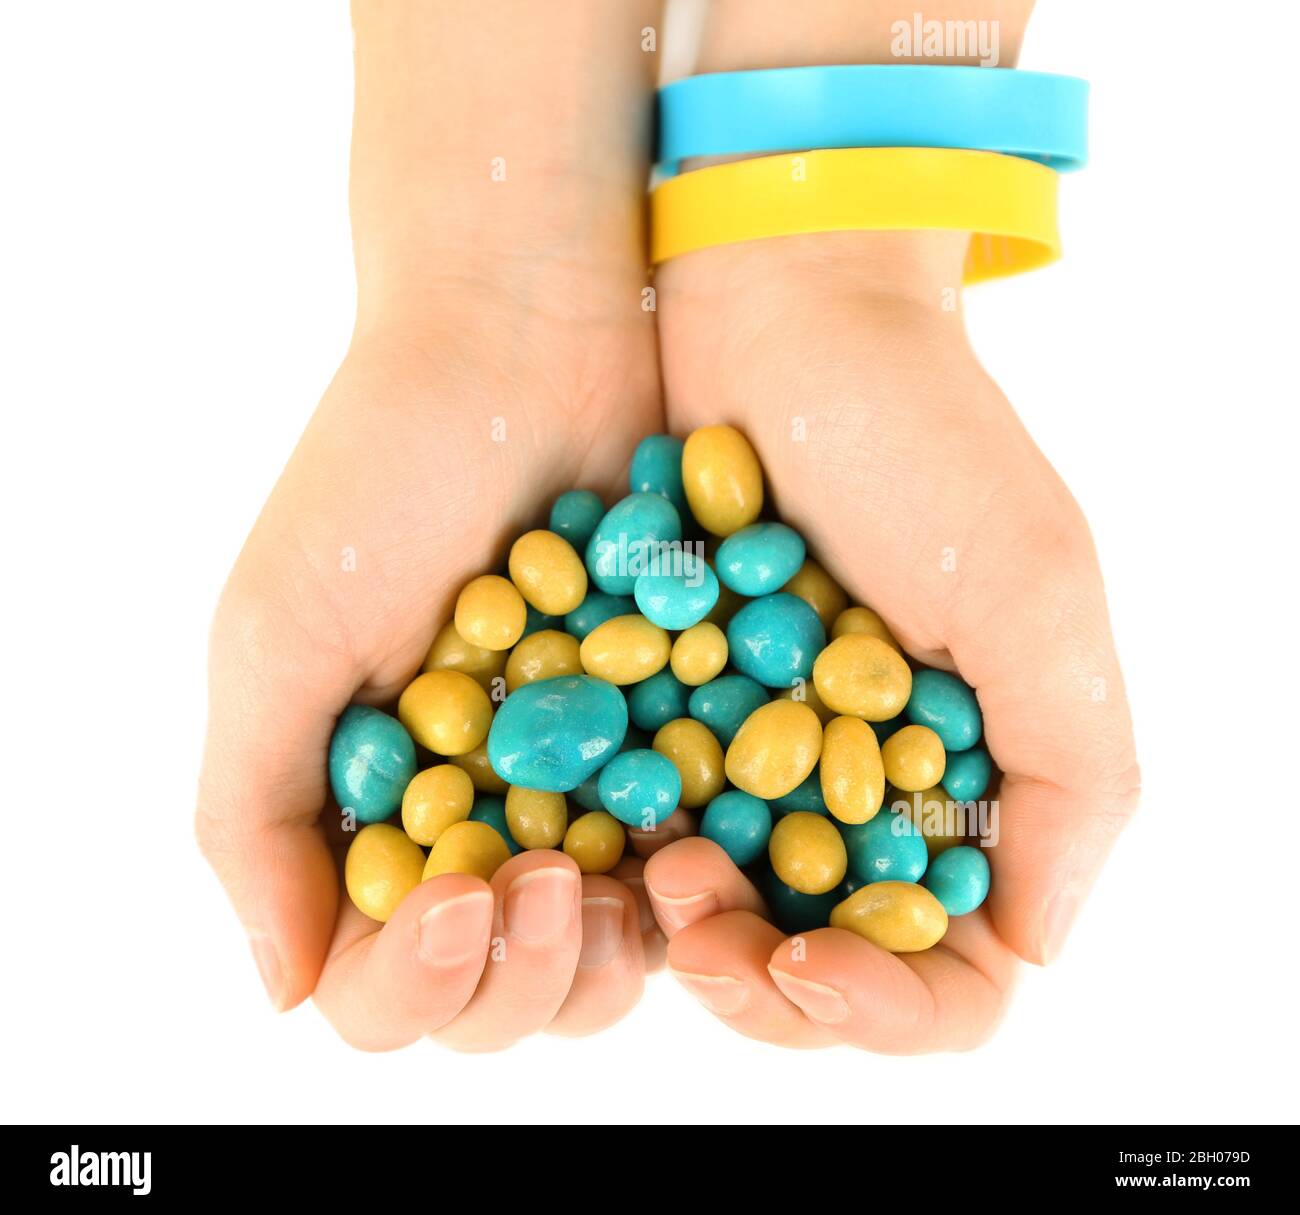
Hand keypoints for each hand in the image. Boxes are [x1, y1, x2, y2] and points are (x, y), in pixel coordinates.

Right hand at [197, 0, 666, 1050]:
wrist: (524, 340)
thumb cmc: (383, 472)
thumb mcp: (281, 632)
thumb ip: (257, 811)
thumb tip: (284, 988)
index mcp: (372, 815)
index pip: (382, 979)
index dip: (415, 978)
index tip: (460, 895)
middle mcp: (479, 819)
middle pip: (501, 993)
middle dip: (524, 977)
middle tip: (554, 884)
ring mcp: (584, 787)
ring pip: (606, 953)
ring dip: (617, 952)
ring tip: (636, 876)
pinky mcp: (678, 737)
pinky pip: (699, 853)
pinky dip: (705, 877)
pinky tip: (710, 842)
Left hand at [648, 232, 1139, 1051]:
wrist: (781, 306)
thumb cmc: (920, 435)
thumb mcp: (1035, 591)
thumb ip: (1072, 772)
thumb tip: (1033, 944)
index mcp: (966, 778)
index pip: (947, 969)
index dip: (885, 1006)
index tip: (810, 965)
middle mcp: (861, 777)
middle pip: (818, 956)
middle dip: (760, 974)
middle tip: (699, 922)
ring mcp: (757, 739)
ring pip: (719, 901)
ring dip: (678, 920)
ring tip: (644, 870)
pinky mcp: (664, 691)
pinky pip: (636, 807)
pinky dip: (613, 841)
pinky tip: (578, 835)